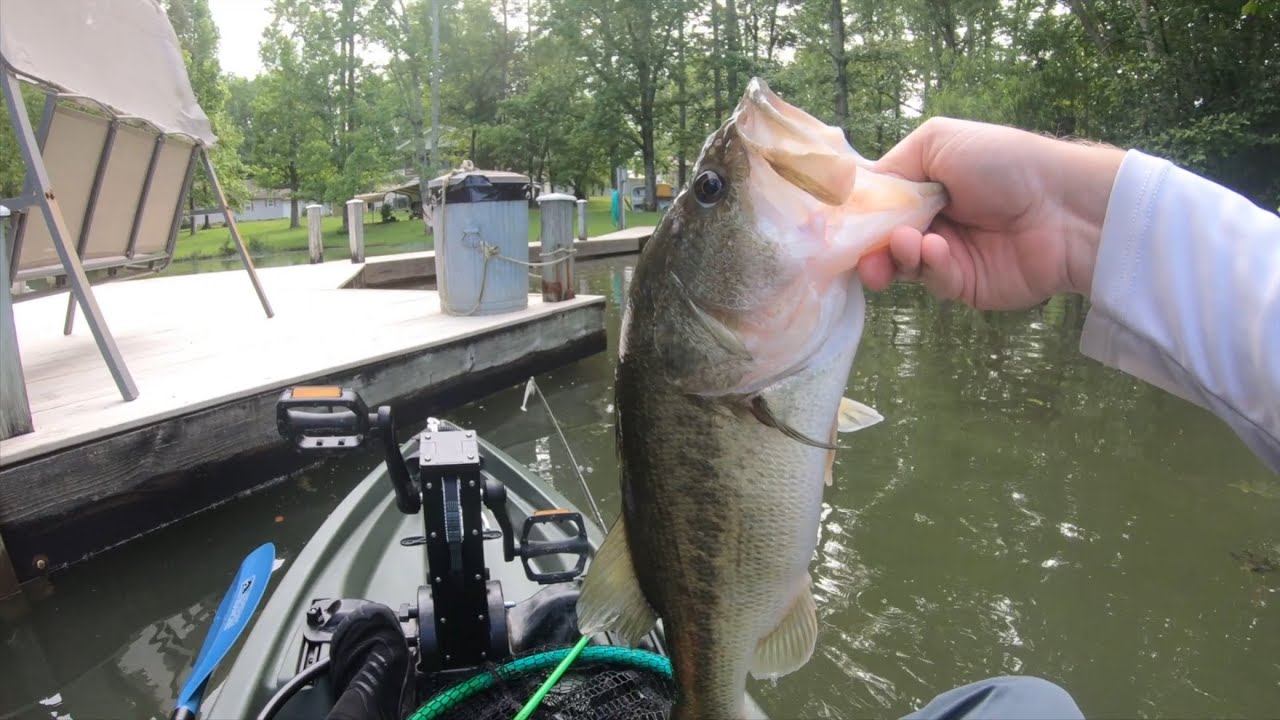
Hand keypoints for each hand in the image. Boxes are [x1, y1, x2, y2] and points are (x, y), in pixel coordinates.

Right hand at [855, 117, 1126, 309]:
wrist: (1062, 204)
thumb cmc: (1003, 162)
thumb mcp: (937, 142)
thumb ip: (893, 168)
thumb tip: (859, 194)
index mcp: (922, 185)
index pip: (876, 205)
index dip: (855, 216)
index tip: (835, 226)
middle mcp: (930, 220)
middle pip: (880, 241)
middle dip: (868, 247)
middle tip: (864, 254)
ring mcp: (946, 255)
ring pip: (901, 266)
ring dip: (898, 256)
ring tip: (909, 244)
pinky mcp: (964, 285)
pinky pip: (933, 281)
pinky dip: (929, 266)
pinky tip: (937, 250)